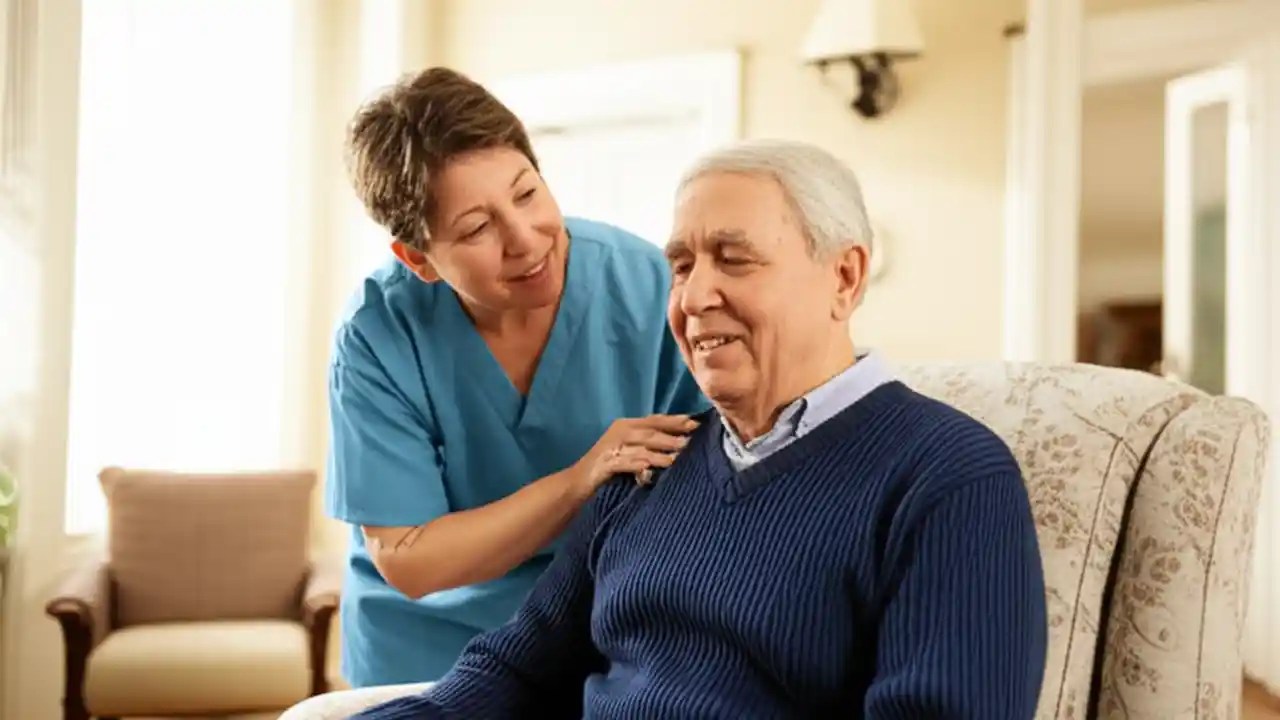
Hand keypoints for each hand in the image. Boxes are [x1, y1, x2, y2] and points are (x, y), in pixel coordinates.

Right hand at [566, 414, 699, 497]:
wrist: (577, 483)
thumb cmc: (608, 468)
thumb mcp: (630, 452)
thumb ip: (648, 445)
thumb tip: (680, 443)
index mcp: (626, 425)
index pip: (654, 420)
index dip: (674, 420)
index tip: (695, 422)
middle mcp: (619, 431)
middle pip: (650, 431)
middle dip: (672, 434)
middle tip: (691, 439)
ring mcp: (612, 447)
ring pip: (641, 446)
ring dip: (660, 451)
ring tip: (678, 456)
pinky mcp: (605, 463)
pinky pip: (626, 463)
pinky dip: (639, 465)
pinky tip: (650, 470)